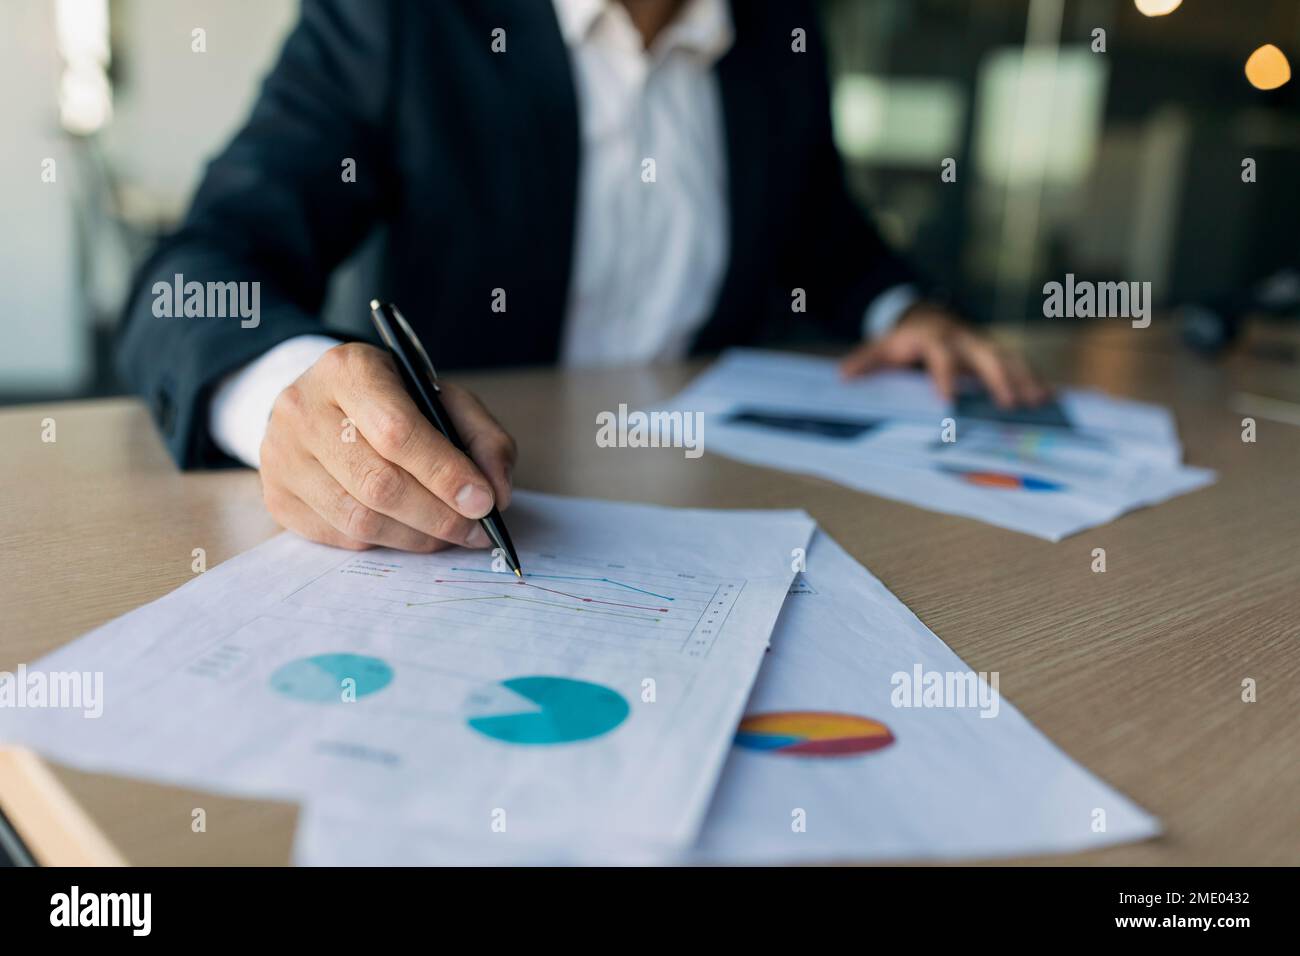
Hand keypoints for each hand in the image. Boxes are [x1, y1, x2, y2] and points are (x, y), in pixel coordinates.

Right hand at [259, 342, 515, 551]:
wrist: (324, 403)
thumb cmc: (394, 401)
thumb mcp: (443, 399)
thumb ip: (482, 438)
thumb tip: (496, 494)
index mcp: (348, 369)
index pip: (398, 431)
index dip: (445, 473)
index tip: (483, 502)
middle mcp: (302, 408)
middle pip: (378, 482)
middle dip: (438, 515)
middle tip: (475, 530)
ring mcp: (281, 456)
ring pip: (359, 519)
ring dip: (416, 538)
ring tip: (448, 535)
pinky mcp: (276, 496)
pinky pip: (341, 536)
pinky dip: (385, 542)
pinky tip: (409, 531)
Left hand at [839, 304, 1046, 407]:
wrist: (925, 315)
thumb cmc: (904, 338)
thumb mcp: (882, 346)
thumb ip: (866, 360)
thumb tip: (843, 375)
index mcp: (935, 337)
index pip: (940, 356)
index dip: (944, 377)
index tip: (947, 402)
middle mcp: (963, 338)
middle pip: (985, 355)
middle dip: (998, 379)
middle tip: (1009, 405)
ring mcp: (982, 344)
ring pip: (1007, 358)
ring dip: (1024, 379)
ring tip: (1039, 401)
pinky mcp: (994, 352)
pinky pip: (1017, 363)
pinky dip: (1034, 378)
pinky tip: (1051, 396)